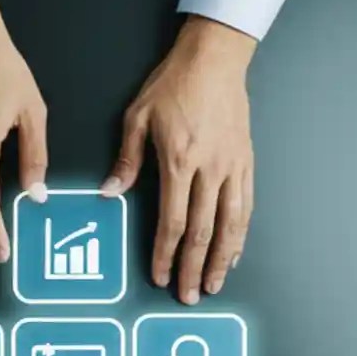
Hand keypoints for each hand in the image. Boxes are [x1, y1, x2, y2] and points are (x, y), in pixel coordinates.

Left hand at [103, 15, 256, 303]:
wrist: (214, 60)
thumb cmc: (172, 85)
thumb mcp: (137, 118)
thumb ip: (126, 160)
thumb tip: (110, 192)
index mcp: (179, 162)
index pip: (172, 221)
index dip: (166, 254)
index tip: (160, 276)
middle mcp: (209, 170)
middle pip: (202, 231)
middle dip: (193, 267)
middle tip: (187, 295)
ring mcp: (232, 167)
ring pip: (230, 225)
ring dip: (221, 259)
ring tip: (213, 284)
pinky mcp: (246, 162)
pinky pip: (246, 206)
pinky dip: (240, 234)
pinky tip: (234, 252)